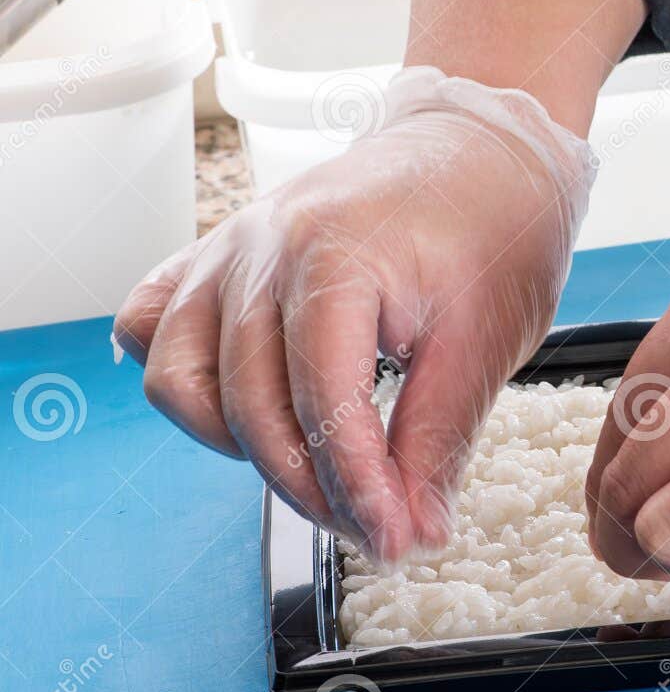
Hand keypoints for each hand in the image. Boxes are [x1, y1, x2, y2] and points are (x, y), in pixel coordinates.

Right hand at [113, 67, 593, 562]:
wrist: (480, 147)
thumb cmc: (495, 224)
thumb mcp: (489, 336)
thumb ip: (439, 438)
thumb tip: (412, 532)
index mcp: (336, 256)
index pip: (322, 406)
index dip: (358, 490)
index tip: (397, 544)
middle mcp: (261, 248)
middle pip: (251, 409)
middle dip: (315, 489)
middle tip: (381, 528)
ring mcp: (227, 249)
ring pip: (183, 384)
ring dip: (247, 448)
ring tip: (325, 469)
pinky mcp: (214, 258)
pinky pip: (153, 332)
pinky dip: (188, 386)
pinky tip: (250, 411)